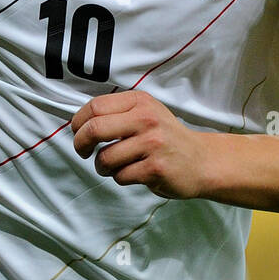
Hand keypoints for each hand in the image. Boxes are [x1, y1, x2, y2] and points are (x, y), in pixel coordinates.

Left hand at [71, 91, 209, 199]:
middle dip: (81, 144)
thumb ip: (117, 113)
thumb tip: (80, 123)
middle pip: (95, 129)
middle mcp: (147, 118)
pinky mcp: (155, 168)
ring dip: (103, 167)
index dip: (78, 122)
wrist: (200, 160)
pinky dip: (120, 178)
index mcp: (140, 102)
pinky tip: (134, 172)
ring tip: (115, 166)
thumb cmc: (166, 138)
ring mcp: (152, 143)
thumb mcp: (146, 113)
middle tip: (84, 152)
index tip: (78, 133)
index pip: (95, 107)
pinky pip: (120, 176)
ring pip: (105, 158)